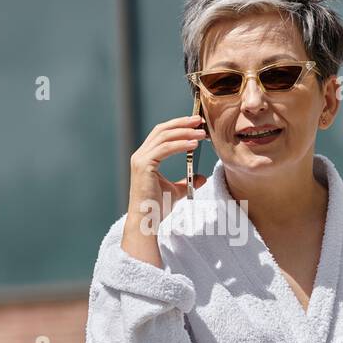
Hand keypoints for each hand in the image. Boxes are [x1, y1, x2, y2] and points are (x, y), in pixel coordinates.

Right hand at [121, 115, 207, 266]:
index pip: (162, 133)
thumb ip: (187, 181)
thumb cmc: (157, 208)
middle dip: (182, 123)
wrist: (146, 222)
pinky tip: (194, 144)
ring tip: (202, 133)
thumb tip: (202, 177)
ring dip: (185, 132)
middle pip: (162, 130)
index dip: (179, 125)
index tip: (197, 123)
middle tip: (201, 120)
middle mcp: (140, 155)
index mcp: (145, 157)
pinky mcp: (144, 165)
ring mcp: (140, 159)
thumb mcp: (176, 191)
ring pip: (164, 136)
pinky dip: (181, 144)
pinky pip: (165, 149)